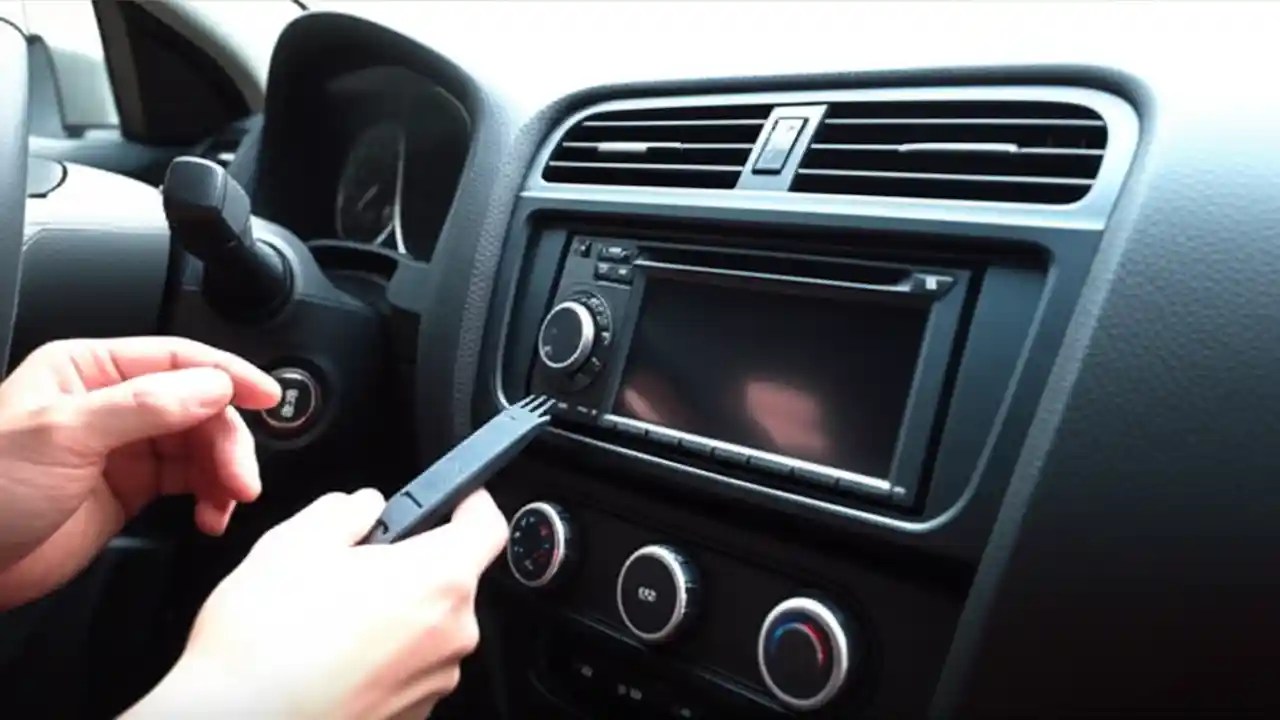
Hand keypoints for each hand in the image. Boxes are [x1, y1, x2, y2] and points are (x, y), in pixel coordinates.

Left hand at [0, 337, 279, 607]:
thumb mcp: (63, 434)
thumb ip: (144, 406)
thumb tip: (212, 387)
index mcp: (90, 368)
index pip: (178, 358)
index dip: (229, 376)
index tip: (267, 397)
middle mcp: (114, 401)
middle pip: (201, 405)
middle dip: (228, 441)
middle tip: (241, 478)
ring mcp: (125, 446)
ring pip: (202, 445)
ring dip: (224, 473)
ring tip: (227, 502)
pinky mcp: (132, 489)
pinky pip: (192, 482)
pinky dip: (211, 498)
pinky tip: (210, 516)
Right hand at [126, 488, 508, 719]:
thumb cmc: (265, 640)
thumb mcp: (295, 543)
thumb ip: (345, 510)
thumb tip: (364, 506)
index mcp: (437, 579)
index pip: (487, 526)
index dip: (471, 504)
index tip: (456, 499)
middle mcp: (450, 635)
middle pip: (452, 581)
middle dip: (413, 566)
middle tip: (356, 566)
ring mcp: (434, 683)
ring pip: (427, 629)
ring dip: (394, 616)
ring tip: (330, 619)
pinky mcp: (413, 716)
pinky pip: (408, 670)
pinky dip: (382, 659)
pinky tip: (331, 658)